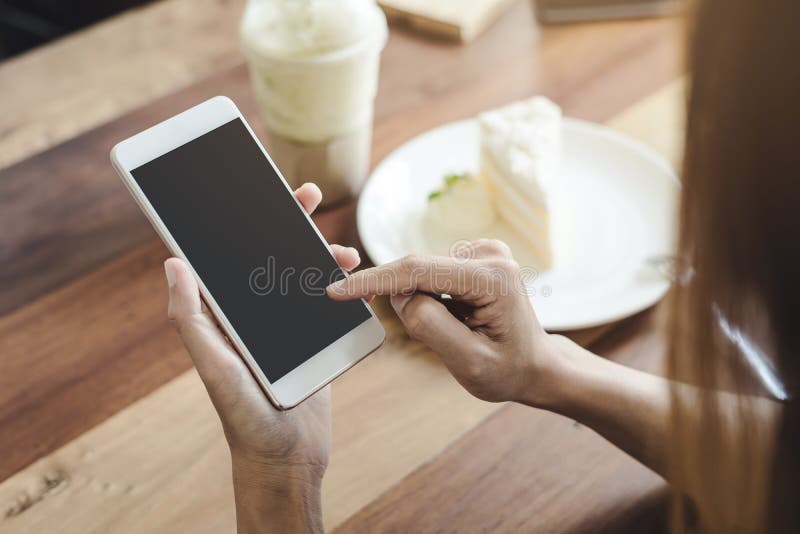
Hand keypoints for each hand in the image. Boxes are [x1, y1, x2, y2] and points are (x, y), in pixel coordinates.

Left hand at [164, 183, 359, 532]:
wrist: (287, 458)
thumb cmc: (243, 417)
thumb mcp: (214, 365)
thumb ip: (192, 317)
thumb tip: (172, 263)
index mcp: (226, 316)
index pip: (231, 258)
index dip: (243, 222)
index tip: (258, 192)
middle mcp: (254, 316)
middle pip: (271, 257)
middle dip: (289, 224)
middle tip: (307, 195)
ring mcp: (286, 328)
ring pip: (304, 277)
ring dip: (321, 257)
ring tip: (344, 253)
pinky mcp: (313, 342)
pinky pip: (326, 304)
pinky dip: (340, 288)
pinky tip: (354, 280)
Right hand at [327, 239, 561, 404]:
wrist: (534, 365)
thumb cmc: (507, 369)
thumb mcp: (469, 363)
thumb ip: (429, 326)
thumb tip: (401, 296)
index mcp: (492, 278)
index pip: (417, 272)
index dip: (372, 280)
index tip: (335, 289)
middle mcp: (490, 254)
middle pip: (417, 271)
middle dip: (405, 301)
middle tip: (439, 337)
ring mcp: (484, 251)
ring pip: (421, 273)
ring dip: (421, 301)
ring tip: (458, 330)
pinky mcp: (475, 255)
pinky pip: (430, 273)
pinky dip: (429, 296)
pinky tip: (457, 317)